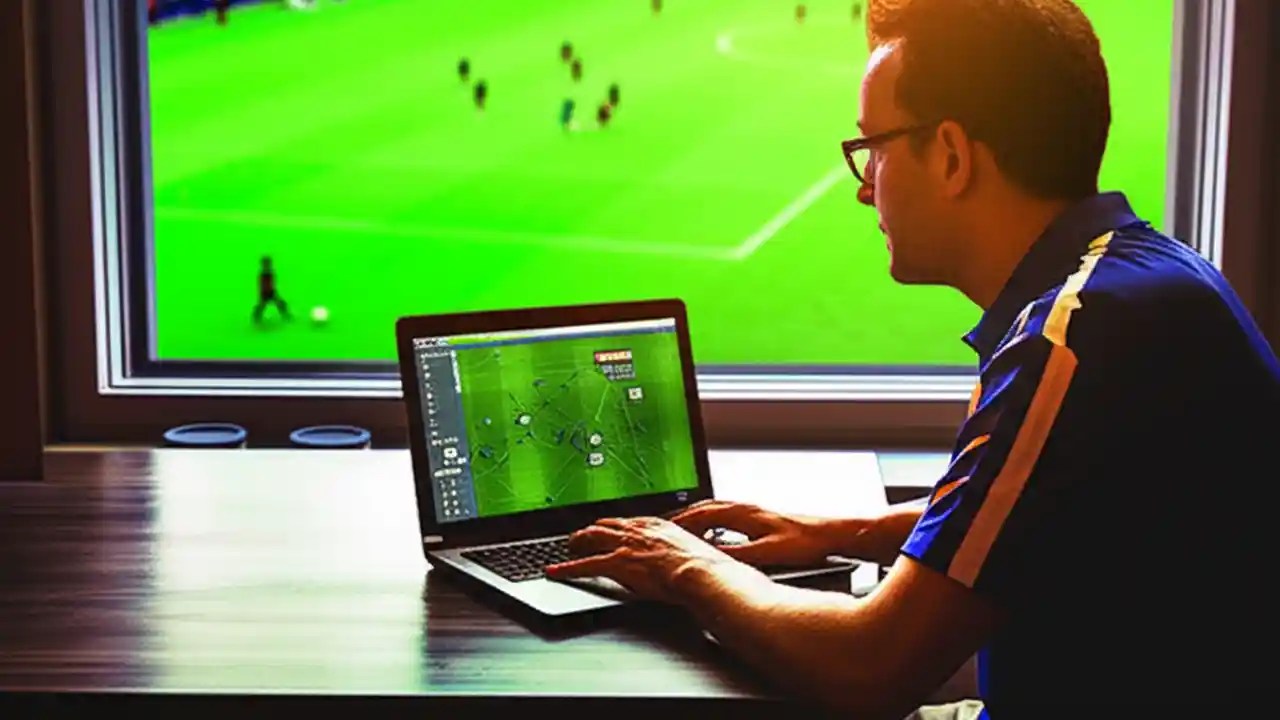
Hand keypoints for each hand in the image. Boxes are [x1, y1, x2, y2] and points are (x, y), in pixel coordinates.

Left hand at [544, 516, 747, 603]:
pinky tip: (554, 572)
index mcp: (655, 524)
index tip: (606, 529)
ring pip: (591, 538)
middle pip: (604, 525)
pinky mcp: (617, 563)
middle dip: (590, 531)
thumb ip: (679, 550)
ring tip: (566, 549)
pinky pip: (584, 565)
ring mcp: (625, 545)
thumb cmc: (702, 566)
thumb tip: (682, 559)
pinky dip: (566, 569)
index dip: (612, 527)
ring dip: (577, 543)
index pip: (625, 522)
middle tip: (581, 538)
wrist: (700, 572)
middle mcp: (637, 530)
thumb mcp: (691, 549)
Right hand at [667, 500, 840, 567]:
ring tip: (681, 526)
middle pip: (706, 507)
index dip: (680, 522)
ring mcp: (755, 512)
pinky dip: (712, 521)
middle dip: (683, 516)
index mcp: (745, 513)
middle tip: (663, 525)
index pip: (703, 514)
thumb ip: (737, 554)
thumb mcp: (767, 553)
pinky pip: (728, 515)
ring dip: (697, 516)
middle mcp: (747, 508)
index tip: (662, 528)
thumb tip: (711, 556)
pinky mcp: (762, 519)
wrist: (832, 534)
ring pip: (717, 509)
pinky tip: (715, 532)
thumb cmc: (806, 542)